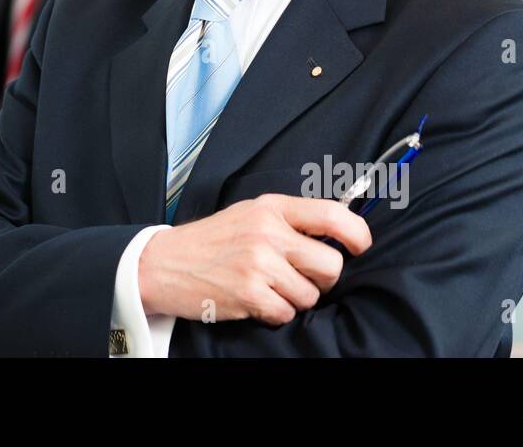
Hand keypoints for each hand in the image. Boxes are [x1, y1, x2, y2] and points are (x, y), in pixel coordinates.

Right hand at [138, 194, 370, 324]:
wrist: (163, 263)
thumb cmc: (210, 241)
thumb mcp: (248, 214)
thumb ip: (288, 220)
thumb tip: (336, 234)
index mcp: (271, 208)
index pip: (332, 214)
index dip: (357, 234)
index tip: (359, 246)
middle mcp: (268, 232)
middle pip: (331, 264)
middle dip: (322, 278)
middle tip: (299, 276)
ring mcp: (259, 263)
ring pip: (311, 295)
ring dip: (295, 299)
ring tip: (268, 288)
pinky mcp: (249, 293)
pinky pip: (287, 313)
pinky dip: (275, 313)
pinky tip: (255, 300)